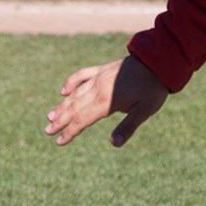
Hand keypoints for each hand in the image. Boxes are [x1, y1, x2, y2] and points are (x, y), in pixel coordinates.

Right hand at [45, 55, 168, 146]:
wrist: (157, 61)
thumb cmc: (153, 89)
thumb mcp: (144, 111)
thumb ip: (127, 127)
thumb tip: (113, 144)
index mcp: (106, 101)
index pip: (82, 119)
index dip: (69, 131)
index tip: (59, 141)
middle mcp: (97, 89)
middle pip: (74, 107)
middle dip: (60, 120)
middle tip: (47, 130)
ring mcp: (97, 78)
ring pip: (75, 94)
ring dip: (61, 106)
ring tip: (50, 116)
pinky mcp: (101, 70)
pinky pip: (81, 76)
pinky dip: (71, 83)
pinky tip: (63, 91)